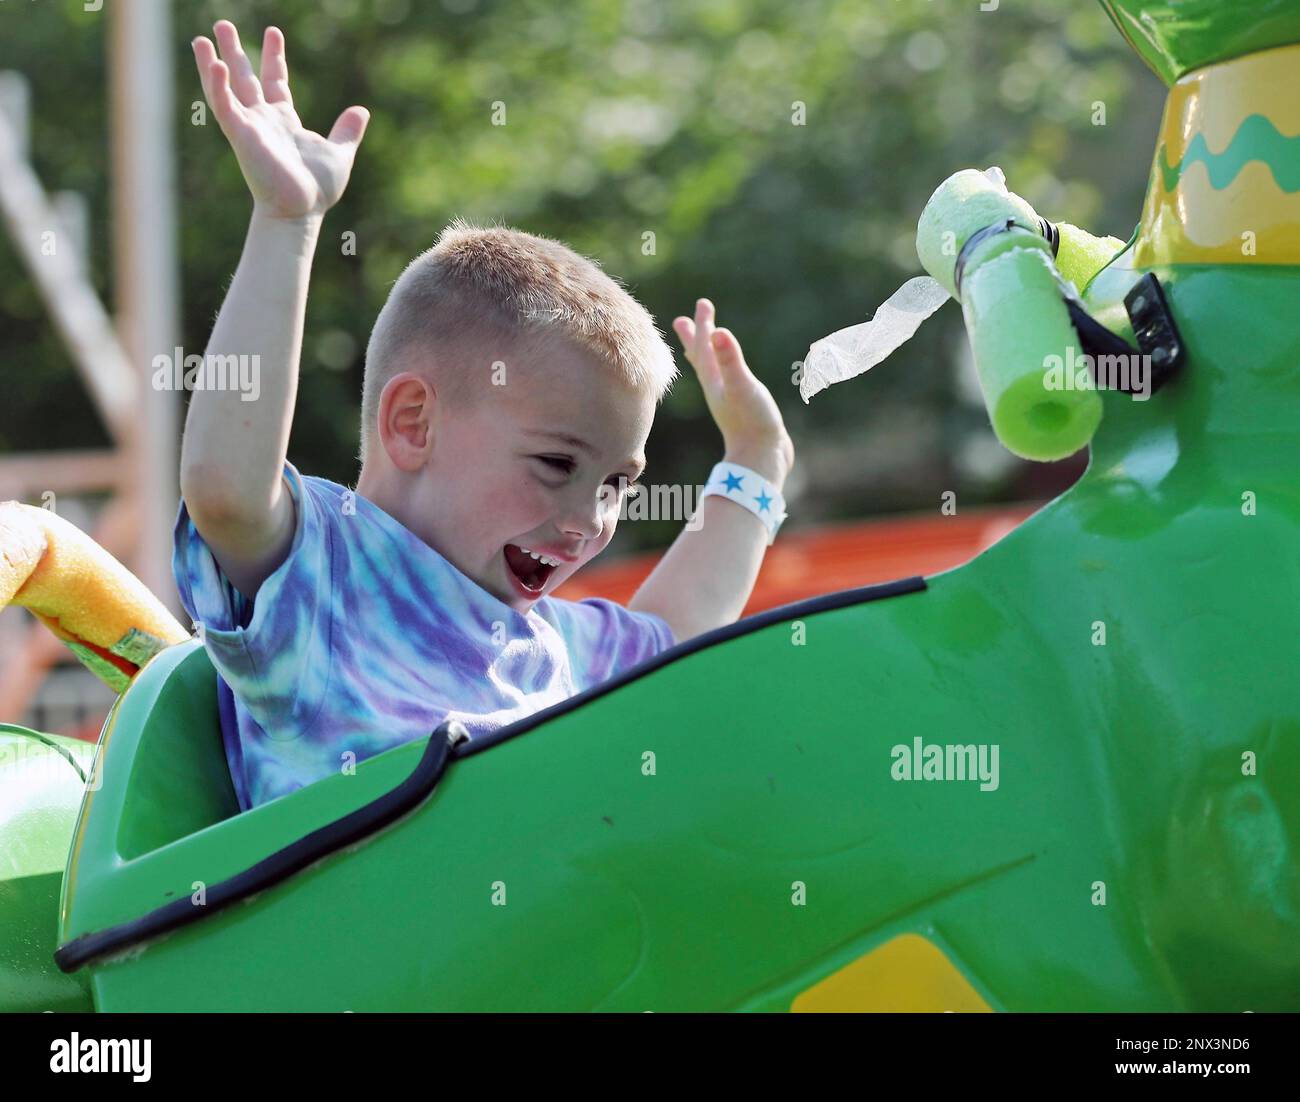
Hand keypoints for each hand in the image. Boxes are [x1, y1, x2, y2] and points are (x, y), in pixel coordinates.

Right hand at [192, 22, 368, 221]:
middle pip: (244, 78)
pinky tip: (213, 63)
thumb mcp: (339, 153)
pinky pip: (225, 106)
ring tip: (201, 38)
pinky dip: (217, 85)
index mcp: (284, 121)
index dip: (274, 57)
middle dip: (234, 51)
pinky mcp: (241, 135)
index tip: (273, 33)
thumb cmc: (317, 190)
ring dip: (212, 63)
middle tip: (221, 23)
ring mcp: (249, 126)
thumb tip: (361, 111)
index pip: (276, 81)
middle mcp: (263, 120)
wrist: (301, 212)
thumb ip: (347, 132)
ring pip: (225, 88)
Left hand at [673, 299, 793, 483]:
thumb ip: (730, 361)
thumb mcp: (743, 387)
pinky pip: (727, 386)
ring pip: (712, 373)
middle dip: (695, 338)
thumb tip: (718, 332)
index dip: (703, 325)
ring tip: (704, 347)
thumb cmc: (753, 424)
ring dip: (707, 356)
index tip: (703, 303)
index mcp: (715, 382)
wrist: (762, 461)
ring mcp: (728, 402)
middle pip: (701, 359)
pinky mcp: (741, 411)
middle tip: (683, 320)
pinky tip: (730, 380)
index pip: (704, 348)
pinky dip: (724, 376)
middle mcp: (718, 390)